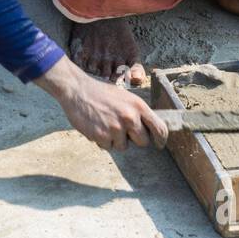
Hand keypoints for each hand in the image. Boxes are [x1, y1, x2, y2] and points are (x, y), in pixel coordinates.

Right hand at [35, 57, 168, 151]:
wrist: (77, 90)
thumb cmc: (101, 93)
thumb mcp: (125, 98)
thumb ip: (137, 113)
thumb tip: (148, 129)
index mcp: (138, 106)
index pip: (160, 128)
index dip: (161, 139)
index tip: (159, 144)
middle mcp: (130, 117)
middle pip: (143, 142)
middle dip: (134, 139)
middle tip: (122, 130)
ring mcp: (116, 128)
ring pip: (123, 146)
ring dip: (115, 140)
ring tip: (105, 124)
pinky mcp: (102, 136)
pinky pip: (108, 147)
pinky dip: (102, 140)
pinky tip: (96, 127)